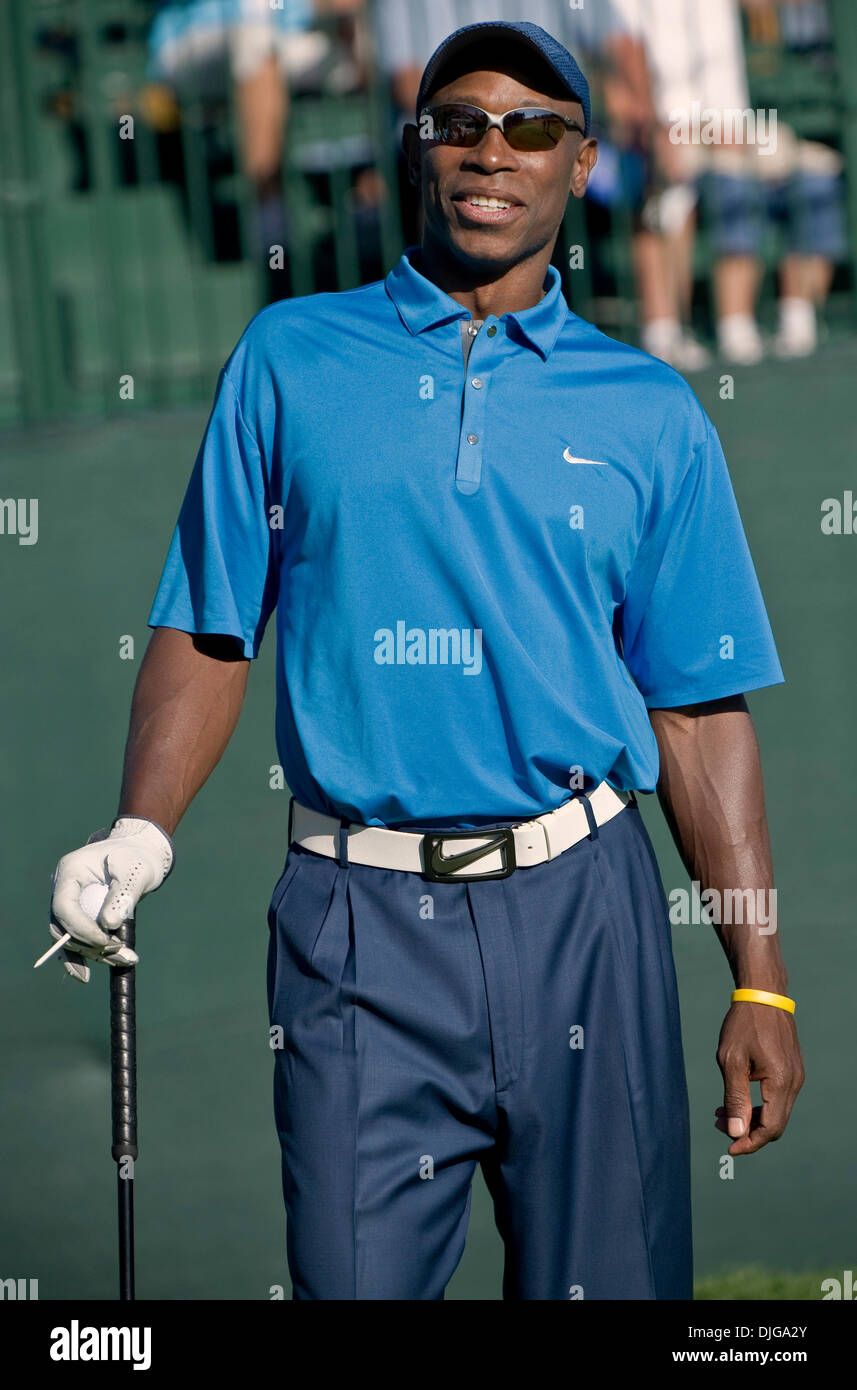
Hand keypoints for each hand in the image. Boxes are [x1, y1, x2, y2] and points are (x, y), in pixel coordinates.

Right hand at [48, 817, 173, 982]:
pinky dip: (81, 955)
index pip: (65, 907)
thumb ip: (122, 896)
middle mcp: (63, 888)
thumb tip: (108, 924)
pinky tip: (84, 975)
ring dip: (92, 954)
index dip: (82, 929)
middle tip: (121, 955)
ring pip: (69, 937)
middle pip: (64, 926)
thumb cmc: (138, 859)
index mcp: (71, 870)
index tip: (107, 942)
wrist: (140, 855)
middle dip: (89, 945)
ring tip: (125, 960)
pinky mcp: (77, 915)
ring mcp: (68, 902)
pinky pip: (73, 939)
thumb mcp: (135, 872)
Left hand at [715, 1003, 804, 1154]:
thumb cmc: (743, 1024)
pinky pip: (777, 1098)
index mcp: (781, 1081)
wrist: (763, 994)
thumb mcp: (731, 1061)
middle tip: (718, 1125)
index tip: (728, 1149)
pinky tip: (735, 1098)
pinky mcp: (791, 1069)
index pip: (770, 1128)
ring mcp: (795, 1076)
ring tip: (720, 1113)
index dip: (749, 1143)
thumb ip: (734, 1098)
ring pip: (776, 1112)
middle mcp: (794, 1082)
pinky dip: (758, 1104)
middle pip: (775, 1124)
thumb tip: (736, 1132)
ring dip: (751, 1118)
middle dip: (747, 1132)